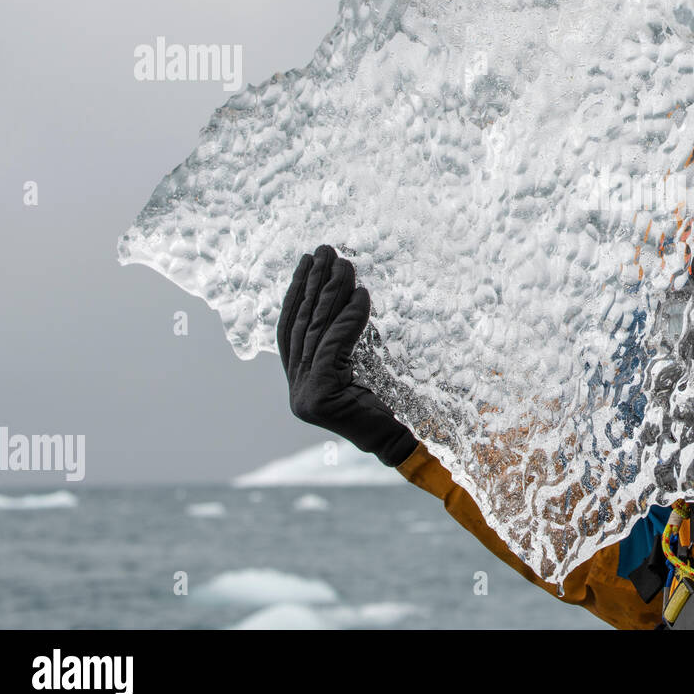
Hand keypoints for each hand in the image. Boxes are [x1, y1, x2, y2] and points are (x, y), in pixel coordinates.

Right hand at [278, 244, 416, 467]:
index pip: (293, 328)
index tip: (308, 262)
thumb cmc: (389, 407)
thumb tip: (350, 295)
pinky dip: (349, 318)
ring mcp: (304, 394)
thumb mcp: (362, 368)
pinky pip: (335, 345)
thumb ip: (344, 343)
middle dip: (313, 283)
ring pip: (317, 331)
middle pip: (303, 324)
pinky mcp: (319, 396)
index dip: (298, 293)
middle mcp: (296, 388)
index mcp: (300, 381)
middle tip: (325, 249)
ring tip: (342, 262)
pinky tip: (361, 294)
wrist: (400, 444)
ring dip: (330, 292)